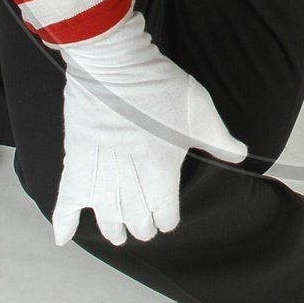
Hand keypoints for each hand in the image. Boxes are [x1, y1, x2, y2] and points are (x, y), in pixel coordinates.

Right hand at [52, 16, 247, 245]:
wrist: (113, 64)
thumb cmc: (159, 86)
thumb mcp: (200, 110)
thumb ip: (219, 139)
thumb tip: (240, 156)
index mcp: (161, 173)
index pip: (166, 216)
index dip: (168, 217)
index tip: (167, 215)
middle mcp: (130, 182)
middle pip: (137, 222)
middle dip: (143, 226)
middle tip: (143, 223)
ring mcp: (100, 175)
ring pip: (107, 218)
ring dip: (114, 229)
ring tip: (117, 234)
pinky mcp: (75, 163)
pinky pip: (67, 202)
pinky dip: (65, 223)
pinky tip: (63, 237)